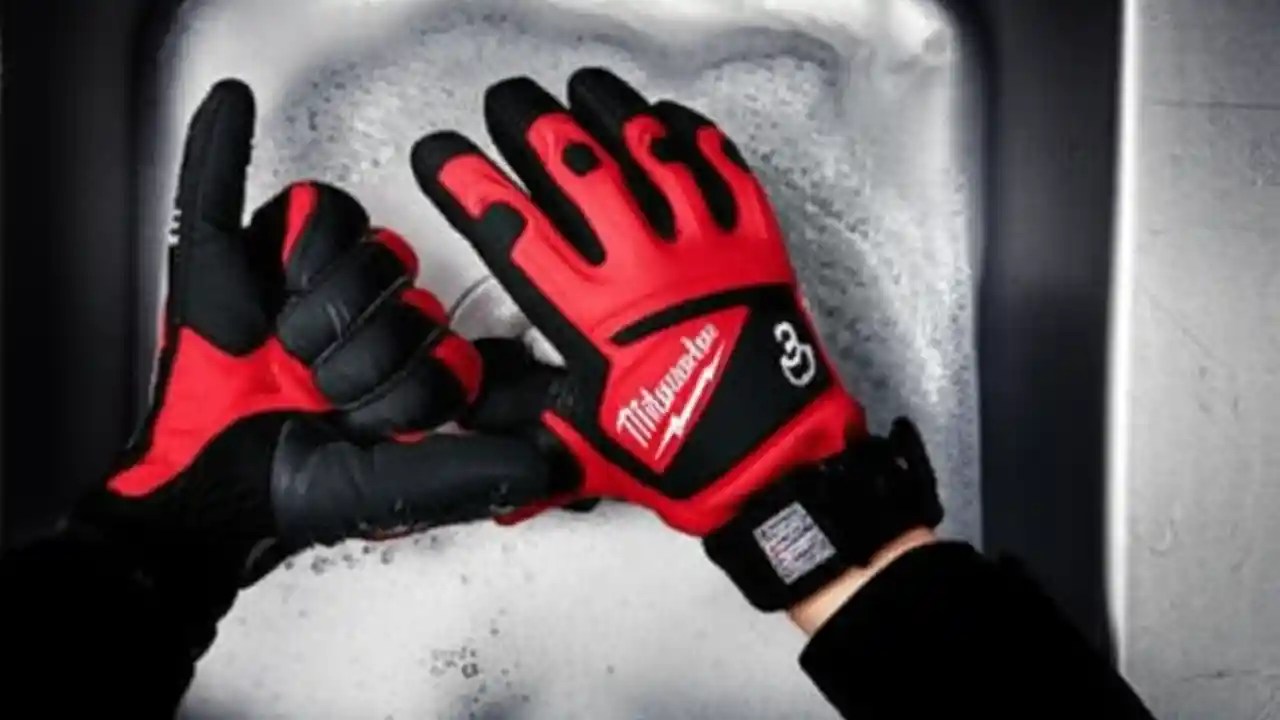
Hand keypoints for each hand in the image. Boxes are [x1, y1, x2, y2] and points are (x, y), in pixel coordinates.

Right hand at [73, 80, 553, 627]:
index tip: (383, 418)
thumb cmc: (293, 492)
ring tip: (290, 346)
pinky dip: (227, 146)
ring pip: (353, 236)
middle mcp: (363, 304)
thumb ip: (466, 474)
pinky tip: (234, 107)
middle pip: (402, 273)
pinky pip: (239, 185)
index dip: (420, 373)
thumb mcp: (390, 489)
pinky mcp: (239, 255)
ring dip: (320, 302)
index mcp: (404, 351)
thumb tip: (544, 463)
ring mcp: (302, 275)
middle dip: (360, 349)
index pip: (446, 323)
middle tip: (327, 389)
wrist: (210, 491)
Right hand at [412, 68, 940, 610]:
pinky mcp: (752, 247)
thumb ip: (522, 418)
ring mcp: (702, 252)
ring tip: (581, 89)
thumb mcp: (583, 448)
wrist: (772, 467)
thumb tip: (476, 406)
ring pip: (647, 151)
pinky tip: (669, 118)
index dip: (467, 182)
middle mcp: (643, 271)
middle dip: (528, 122)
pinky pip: (721, 169)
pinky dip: (692, 135)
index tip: (443, 156)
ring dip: (608, 109)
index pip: (513, 229)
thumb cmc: (684, 458)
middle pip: (574, 166)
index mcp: (592, 319)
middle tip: (508, 105)